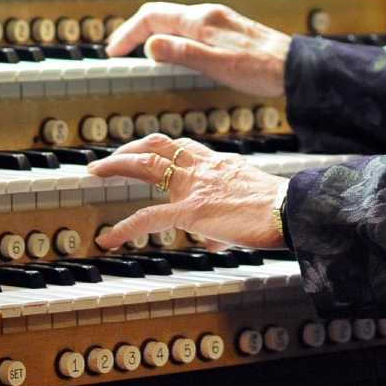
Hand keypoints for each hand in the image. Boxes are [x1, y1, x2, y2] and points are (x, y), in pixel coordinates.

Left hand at [87, 133, 287, 250]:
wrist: (290, 210)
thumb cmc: (279, 211)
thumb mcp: (250, 206)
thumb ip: (225, 220)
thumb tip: (214, 239)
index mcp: (218, 164)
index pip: (182, 148)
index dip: (158, 149)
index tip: (143, 153)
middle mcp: (204, 167)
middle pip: (158, 145)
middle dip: (128, 149)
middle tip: (106, 159)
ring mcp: (195, 186)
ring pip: (147, 165)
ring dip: (117, 165)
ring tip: (95, 172)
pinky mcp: (192, 210)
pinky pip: (149, 217)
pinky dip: (125, 227)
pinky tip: (109, 238)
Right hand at [104, 2, 291, 97]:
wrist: (295, 68)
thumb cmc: (260, 69)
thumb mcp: (217, 65)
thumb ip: (182, 53)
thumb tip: (149, 46)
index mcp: (200, 20)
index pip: (152, 17)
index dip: (128, 32)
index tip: (113, 51)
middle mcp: (207, 14)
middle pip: (161, 15)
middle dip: (136, 30)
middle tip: (119, 51)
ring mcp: (217, 21)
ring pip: (175, 20)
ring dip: (152, 33)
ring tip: (139, 52)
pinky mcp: (227, 30)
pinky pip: (189, 28)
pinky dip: (171, 36)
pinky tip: (174, 52)